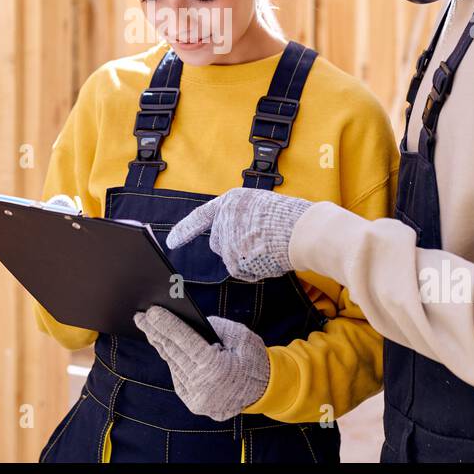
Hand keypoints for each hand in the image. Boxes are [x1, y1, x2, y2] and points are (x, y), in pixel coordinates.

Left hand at [133, 307, 268, 420]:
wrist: (266, 390)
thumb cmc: (254, 358)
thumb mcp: (240, 335)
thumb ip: (214, 326)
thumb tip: (188, 321)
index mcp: (216, 368)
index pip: (184, 342)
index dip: (166, 325)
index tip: (150, 311)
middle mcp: (203, 386)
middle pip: (173, 353)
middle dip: (155, 333)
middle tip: (140, 317)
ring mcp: (197, 398)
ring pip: (173, 366)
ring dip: (161, 346)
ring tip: (150, 329)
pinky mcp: (194, 404)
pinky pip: (178, 377)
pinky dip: (173, 362)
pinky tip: (165, 347)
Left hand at [166, 187, 313, 281]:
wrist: (303, 230)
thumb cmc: (289, 219)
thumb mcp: (259, 207)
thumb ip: (240, 218)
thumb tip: (229, 240)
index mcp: (230, 202)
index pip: (200, 217)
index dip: (184, 230)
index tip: (170, 241)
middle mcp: (224, 218)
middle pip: (217, 243)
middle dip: (232, 248)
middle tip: (257, 245)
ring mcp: (227, 238)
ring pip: (230, 259)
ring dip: (247, 260)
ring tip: (269, 248)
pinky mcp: (233, 258)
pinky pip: (241, 271)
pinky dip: (254, 271)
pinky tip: (269, 260)